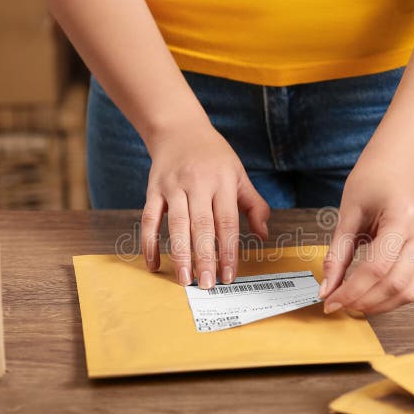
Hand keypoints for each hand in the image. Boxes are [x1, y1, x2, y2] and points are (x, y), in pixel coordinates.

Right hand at [141, 122, 269, 287]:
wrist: (179, 128)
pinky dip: (149, 242)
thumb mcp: (239, 174)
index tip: (230, 275)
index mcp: (223, 181)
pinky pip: (149, 218)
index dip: (228, 250)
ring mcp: (173, 186)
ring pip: (176, 224)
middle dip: (205, 257)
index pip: (227, 221)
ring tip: (185, 279)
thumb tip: (263, 235)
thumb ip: (254, 205)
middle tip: (207, 285)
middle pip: (201, 226)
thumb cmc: (214, 157)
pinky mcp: (153, 189)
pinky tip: (154, 264)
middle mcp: (197, 183)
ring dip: (179, 254)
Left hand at [319, 152, 413, 314]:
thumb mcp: (348, 214)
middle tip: (339, 305)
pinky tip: (371, 296)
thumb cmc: (373, 183)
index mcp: (404, 216)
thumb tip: (326, 290)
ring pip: (410, 292)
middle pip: (396, 284)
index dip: (352, 290)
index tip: (331, 301)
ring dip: (379, 305)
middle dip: (364, 301)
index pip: (377, 267)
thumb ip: (337, 255)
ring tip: (353, 305)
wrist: (399, 168)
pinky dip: (392, 297)